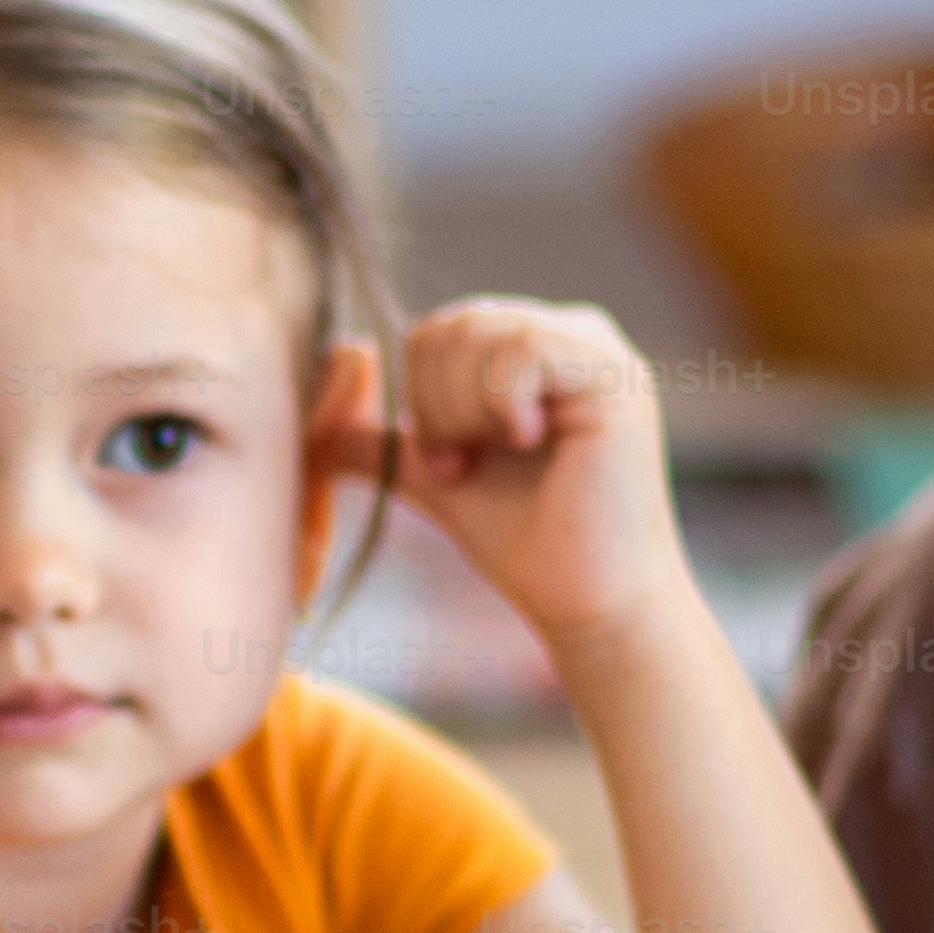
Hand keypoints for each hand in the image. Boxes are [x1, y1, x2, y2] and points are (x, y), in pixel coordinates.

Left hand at [382, 297, 699, 666]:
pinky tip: (531, 442)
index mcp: (533, 348)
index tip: (455, 464)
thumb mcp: (436, 479)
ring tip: (501, 456)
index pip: (435, 332)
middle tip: (471, 464)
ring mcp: (597, 349)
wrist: (590, 606)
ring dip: (465, 411)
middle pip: (450, 326)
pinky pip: (523, 349)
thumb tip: (318, 391)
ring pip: (480, 332)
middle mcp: (571, 335)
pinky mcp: (615, 373)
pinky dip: (502, 404)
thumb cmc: (527, 547)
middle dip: (438, 408)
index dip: (423, 403)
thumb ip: (384, 438)